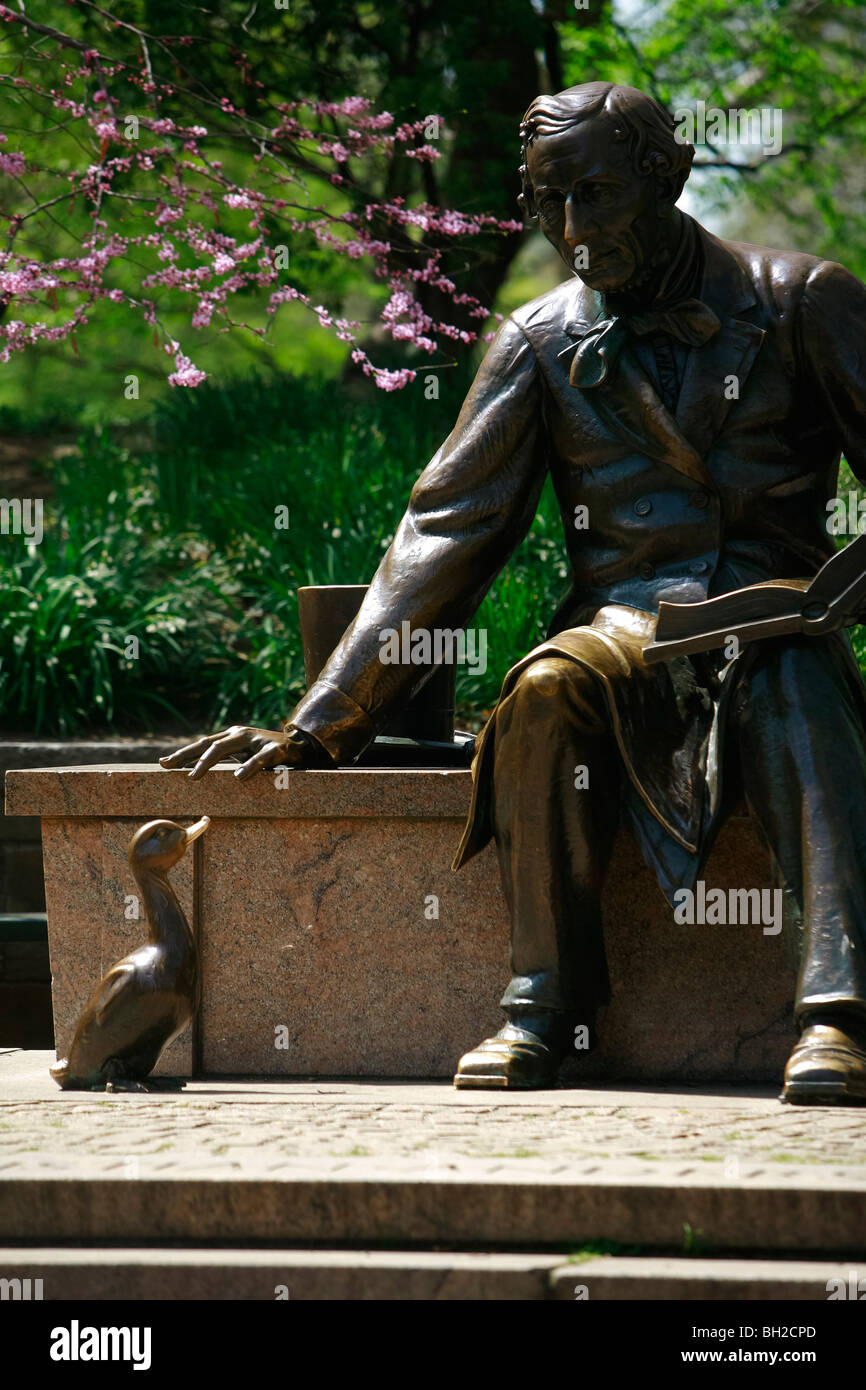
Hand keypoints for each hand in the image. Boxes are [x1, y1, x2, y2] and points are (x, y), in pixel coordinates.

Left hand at [159, 725, 317, 780]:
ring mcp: (256, 739)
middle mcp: (240, 734)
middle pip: (209, 744)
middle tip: (172, 769)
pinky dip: (248, 766)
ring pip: (227, 748)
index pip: (202, 744)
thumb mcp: (243, 756)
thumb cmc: (267, 754)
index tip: (162, 764)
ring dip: (207, 761)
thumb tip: (192, 772)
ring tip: (194, 775)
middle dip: (188, 756)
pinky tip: (239, 777)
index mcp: (231, 736)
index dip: (182, 753)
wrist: (302, 747)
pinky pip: (259, 758)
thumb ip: (223, 762)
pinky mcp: (274, 749)